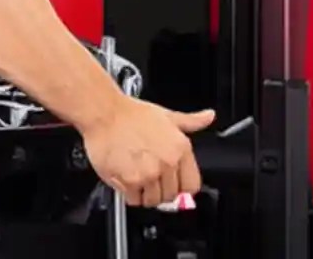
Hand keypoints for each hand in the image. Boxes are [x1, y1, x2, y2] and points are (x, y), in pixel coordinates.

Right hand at [80, 97, 215, 206]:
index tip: (171, 185)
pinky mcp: (130, 181)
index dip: (180, 187)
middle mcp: (167, 163)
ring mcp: (149, 174)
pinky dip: (128, 194)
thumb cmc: (130, 113)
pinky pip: (134, 200)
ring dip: (144, 194)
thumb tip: (208, 117)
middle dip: (159, 190)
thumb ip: (190, 121)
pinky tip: (124, 178)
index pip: (191, 186)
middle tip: (147, 178)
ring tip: (135, 177)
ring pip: (153, 201)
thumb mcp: (166, 115)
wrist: (104, 113)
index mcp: (181, 149)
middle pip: (170, 196)